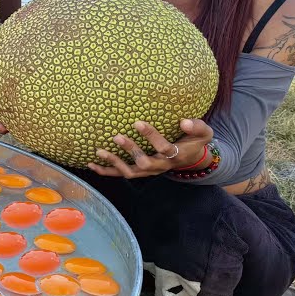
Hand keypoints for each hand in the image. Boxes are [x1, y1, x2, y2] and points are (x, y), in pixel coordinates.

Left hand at [87, 118, 213, 178]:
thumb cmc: (194, 142)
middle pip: (144, 163)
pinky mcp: (139, 172)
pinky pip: (120, 174)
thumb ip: (197, 127)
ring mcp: (148, 171)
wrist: (189, 158)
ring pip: (129, 172)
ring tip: (99, 151)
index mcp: (175, 156)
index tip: (137, 122)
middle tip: (117, 137)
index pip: (164, 148)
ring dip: (114, 163)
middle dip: (130, 150)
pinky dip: (106, 171)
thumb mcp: (203, 134)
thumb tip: (184, 120)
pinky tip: (91, 164)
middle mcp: (160, 166)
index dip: (151, 136)